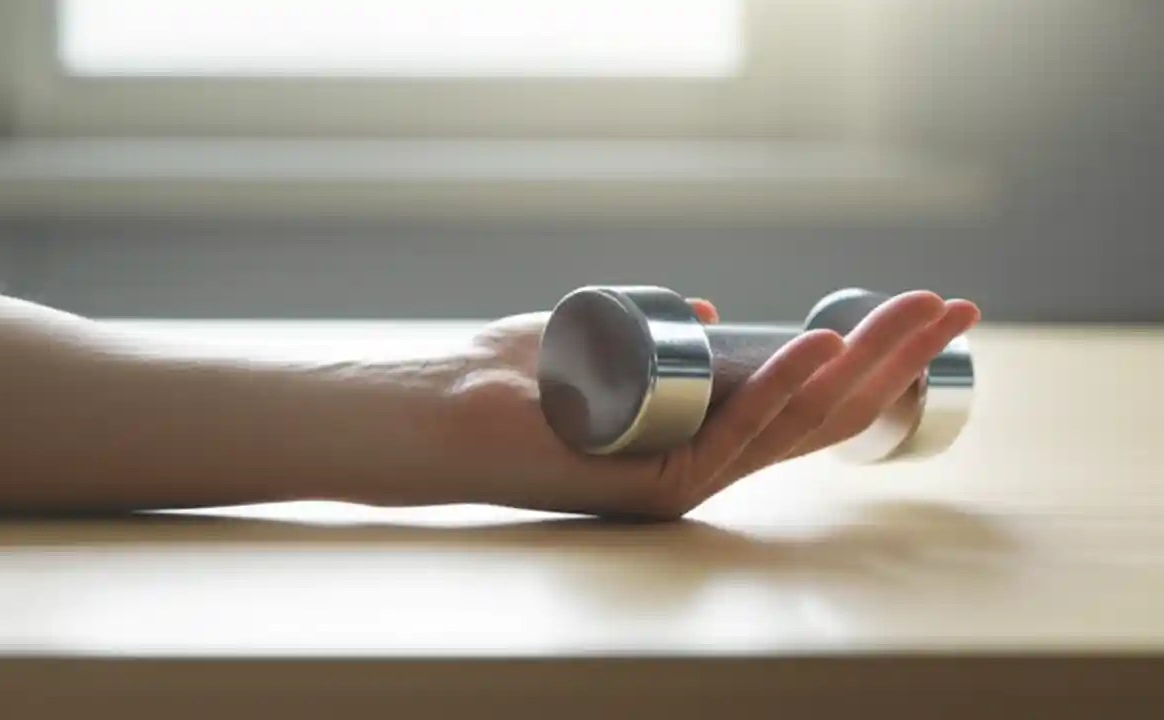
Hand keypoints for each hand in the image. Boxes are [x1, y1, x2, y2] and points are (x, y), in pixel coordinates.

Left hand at [449, 292, 979, 519]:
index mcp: (702, 433)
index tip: (921, 310)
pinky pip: (732, 441)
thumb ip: (661, 331)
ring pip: (795, 428)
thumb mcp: (605, 338)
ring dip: (862, 365)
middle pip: (821, 413)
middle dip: (895, 359)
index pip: (807, 399)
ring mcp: (682, 478)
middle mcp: (704, 463)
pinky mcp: (651, 485)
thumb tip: (717, 315)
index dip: (870, 357)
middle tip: (953, 308)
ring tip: (914, 315)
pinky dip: (781, 393)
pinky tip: (824, 351)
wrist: (439, 413)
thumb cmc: (512, 379)